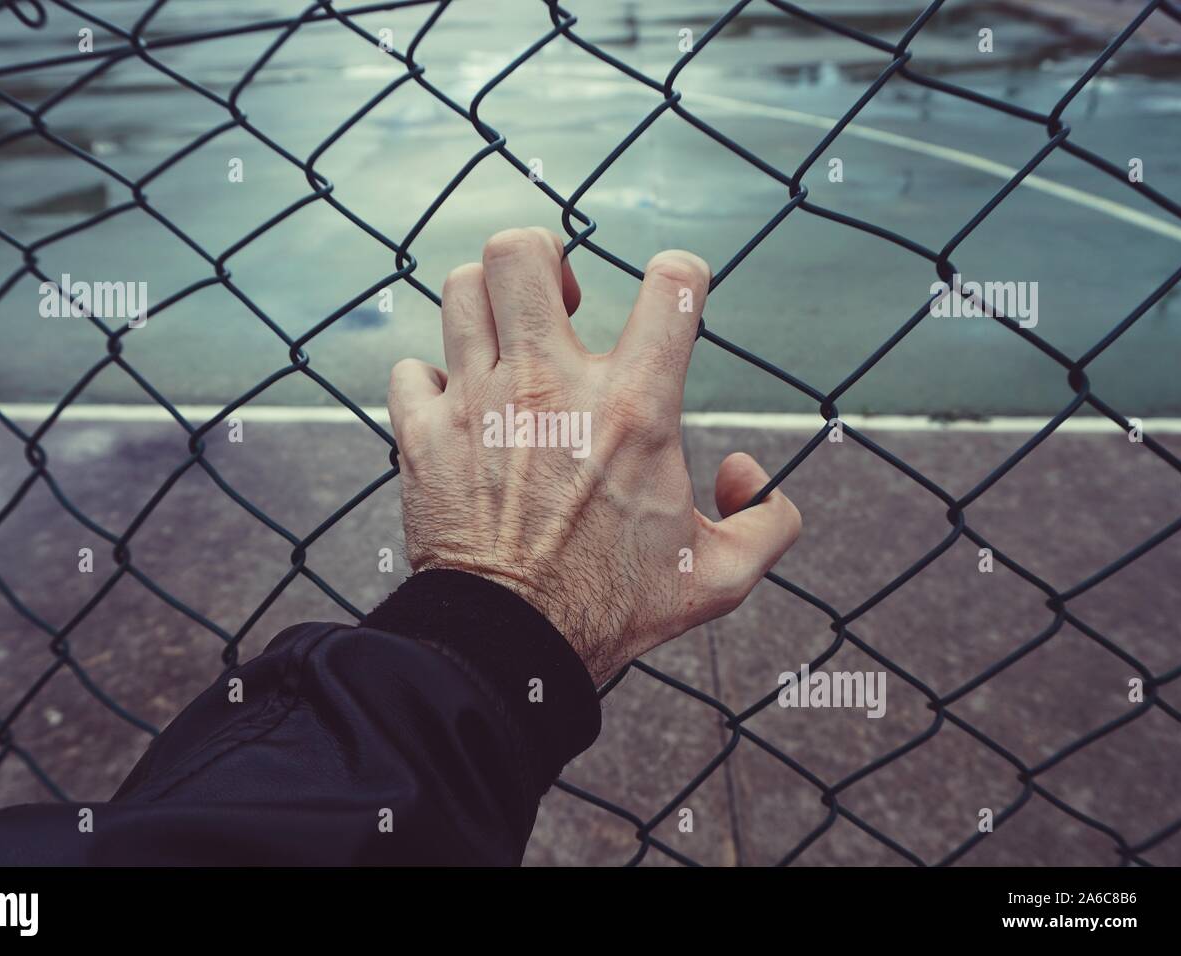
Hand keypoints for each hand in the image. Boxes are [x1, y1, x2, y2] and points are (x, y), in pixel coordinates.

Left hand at [387, 227, 800, 685]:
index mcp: (633, 407)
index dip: (683, 275)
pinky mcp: (422, 435)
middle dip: (545, 256)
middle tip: (559, 299)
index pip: (672, 283)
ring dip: (487, 306)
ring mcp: (477, 404)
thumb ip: (769, 522)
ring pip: (461, 290)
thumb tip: (747, 474)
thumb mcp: (720, 577)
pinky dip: (431, 381)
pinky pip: (411, 369)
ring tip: (505, 342)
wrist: (511, 649)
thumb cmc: (614, 611)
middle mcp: (549, 385)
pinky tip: (455, 409)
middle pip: (524, 252)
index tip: (675, 297)